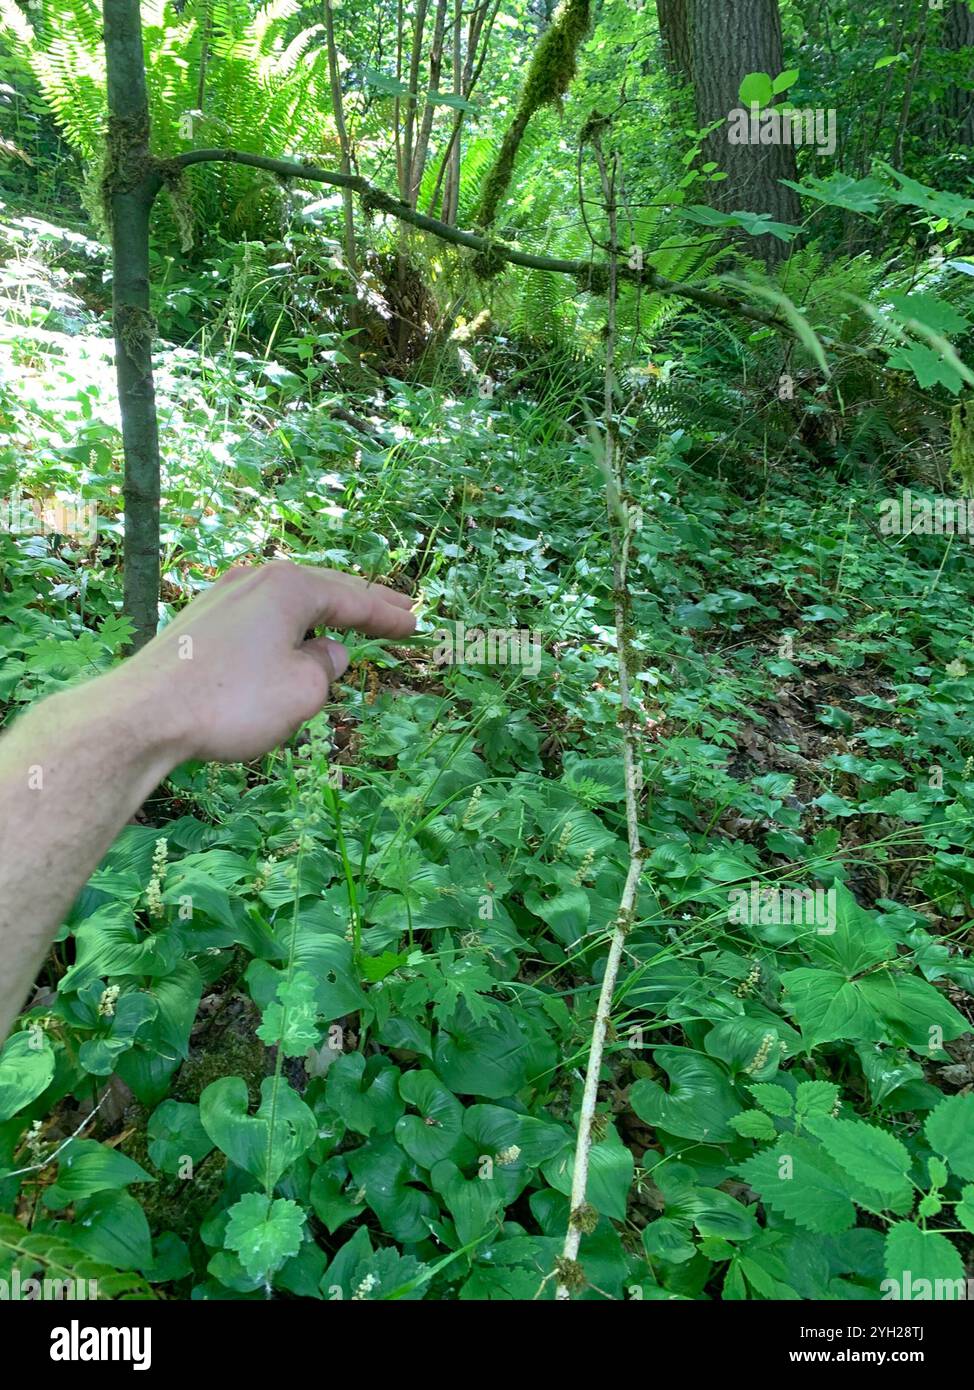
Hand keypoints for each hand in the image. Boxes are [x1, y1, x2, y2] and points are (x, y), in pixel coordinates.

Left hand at [115, 560, 415, 763]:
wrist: (144, 716)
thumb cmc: (232, 702)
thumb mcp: (302, 691)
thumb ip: (325, 668)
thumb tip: (326, 652)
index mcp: (289, 587)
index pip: (353, 599)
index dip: (388, 614)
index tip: (415, 623)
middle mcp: (254, 580)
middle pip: (321, 589)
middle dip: (360, 602)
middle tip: (397, 608)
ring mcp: (221, 598)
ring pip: (285, 603)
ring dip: (319, 615)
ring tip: (346, 623)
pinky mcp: (197, 624)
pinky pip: (258, 619)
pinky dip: (285, 628)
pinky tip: (288, 641)